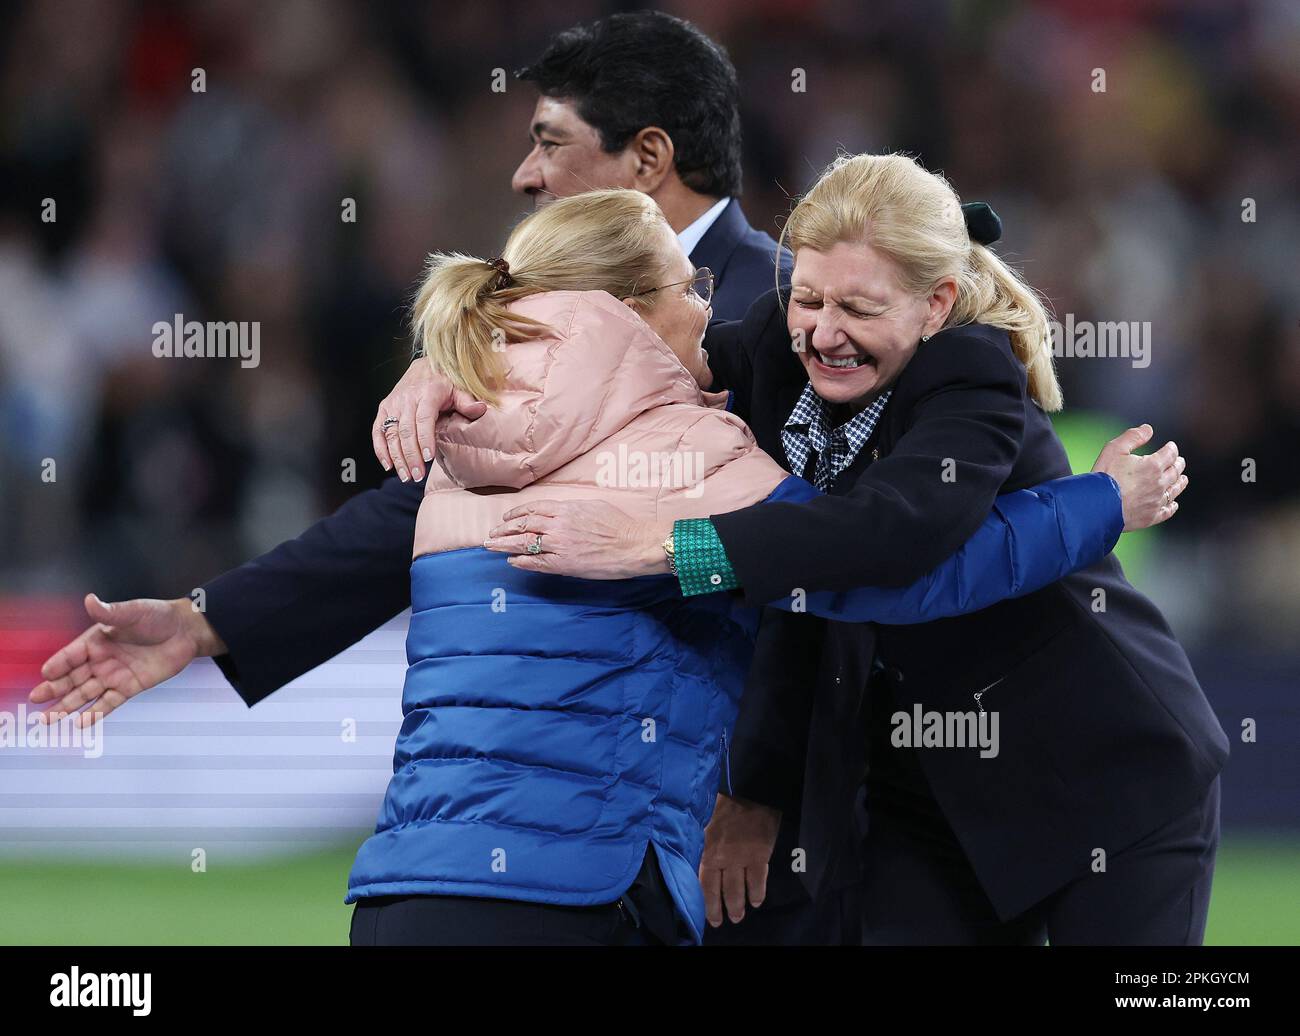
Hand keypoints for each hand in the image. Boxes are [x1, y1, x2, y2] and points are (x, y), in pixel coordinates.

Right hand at [28, 595, 224, 727]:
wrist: (186, 631)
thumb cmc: (158, 616)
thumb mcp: (133, 612)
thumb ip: (110, 612)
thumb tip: (91, 600)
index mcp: (96, 640)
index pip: (71, 654)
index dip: (59, 663)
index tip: (46, 673)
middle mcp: (101, 660)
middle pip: (72, 677)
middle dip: (54, 688)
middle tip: (36, 699)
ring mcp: (114, 675)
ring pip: (85, 694)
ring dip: (66, 706)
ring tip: (48, 719)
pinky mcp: (130, 687)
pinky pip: (109, 703)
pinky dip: (95, 713)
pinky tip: (80, 722)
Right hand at [372, 356, 487, 481]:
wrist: (424, 367)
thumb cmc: (444, 382)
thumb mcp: (459, 388)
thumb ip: (467, 401)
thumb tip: (480, 409)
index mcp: (427, 393)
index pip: (424, 418)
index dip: (425, 438)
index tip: (428, 457)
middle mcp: (407, 398)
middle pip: (406, 431)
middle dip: (410, 455)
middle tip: (417, 475)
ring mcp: (393, 404)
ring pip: (391, 434)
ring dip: (397, 457)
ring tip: (406, 476)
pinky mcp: (384, 409)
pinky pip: (378, 431)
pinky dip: (381, 449)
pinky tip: (388, 465)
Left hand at [484, 500, 669, 577]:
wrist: (633, 545)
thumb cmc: (620, 525)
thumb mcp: (594, 506)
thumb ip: (573, 509)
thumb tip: (562, 511)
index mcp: (566, 509)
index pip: (532, 509)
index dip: (516, 514)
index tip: (506, 518)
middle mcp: (558, 525)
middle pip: (522, 525)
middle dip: (503, 530)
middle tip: (490, 535)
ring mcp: (559, 545)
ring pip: (524, 543)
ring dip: (505, 545)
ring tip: (491, 547)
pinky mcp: (564, 564)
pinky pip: (536, 563)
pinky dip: (521, 561)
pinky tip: (512, 561)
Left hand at [700, 793, 782, 926]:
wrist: (751, 788)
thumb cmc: (725, 799)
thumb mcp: (705, 817)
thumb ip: (701, 837)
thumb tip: (694, 851)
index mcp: (705, 846)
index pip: (701, 880)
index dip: (702, 899)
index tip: (703, 911)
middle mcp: (721, 857)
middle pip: (719, 890)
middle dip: (719, 909)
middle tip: (721, 921)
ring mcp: (740, 858)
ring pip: (737, 890)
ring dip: (737, 906)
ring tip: (738, 916)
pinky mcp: (759, 855)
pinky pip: (758, 881)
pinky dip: (757, 893)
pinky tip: (757, 901)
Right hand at [1090, 424, 1187, 531]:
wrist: (1096, 505)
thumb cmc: (1104, 476)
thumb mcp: (1114, 449)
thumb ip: (1133, 437)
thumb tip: (1148, 429)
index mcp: (1153, 466)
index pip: (1170, 454)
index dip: (1172, 448)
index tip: (1171, 446)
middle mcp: (1159, 484)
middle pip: (1175, 472)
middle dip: (1178, 464)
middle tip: (1179, 462)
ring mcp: (1156, 501)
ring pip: (1174, 491)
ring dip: (1180, 483)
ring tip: (1183, 479)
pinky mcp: (1150, 517)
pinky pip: (1167, 512)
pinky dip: (1172, 506)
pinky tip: (1173, 504)